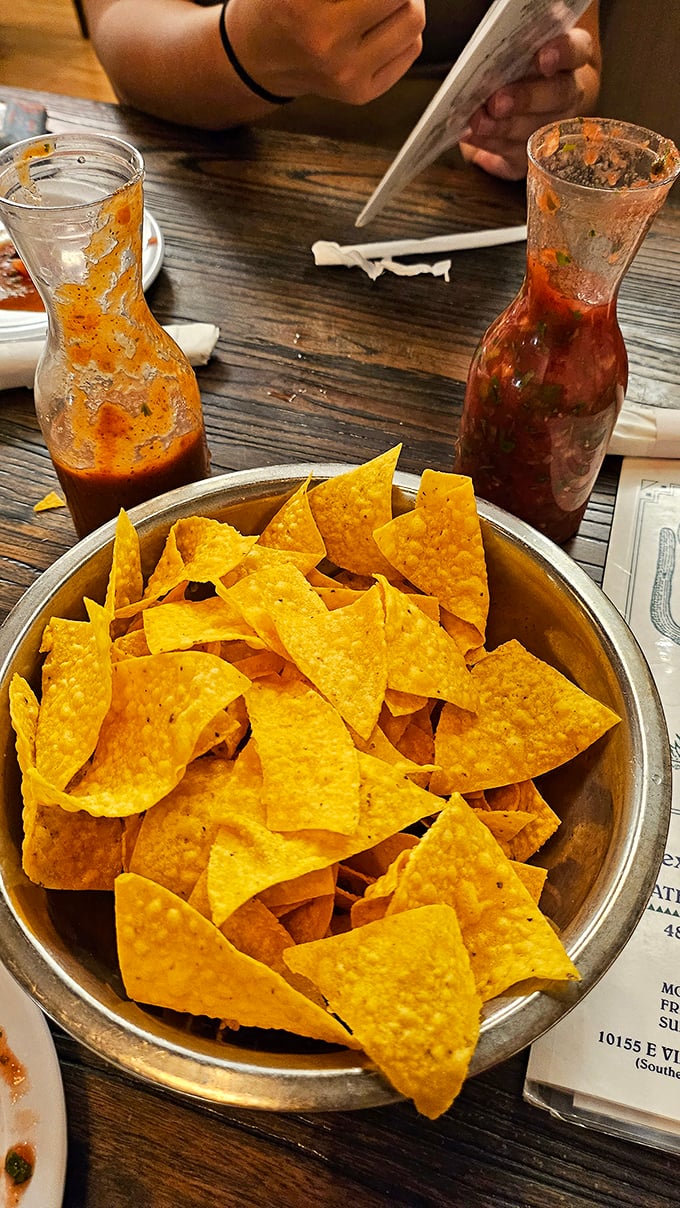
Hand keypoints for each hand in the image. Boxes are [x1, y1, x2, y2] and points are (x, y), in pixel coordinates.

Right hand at [226, 0, 425, 104]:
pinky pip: (411, 48)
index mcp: (303, 6)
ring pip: (414, 21)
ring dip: (406, 0)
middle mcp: (326, 43)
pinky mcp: (361, 93)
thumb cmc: (278, 5)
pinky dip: (403, 29)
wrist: (257, 59)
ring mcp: (346, 74)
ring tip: (382, 0)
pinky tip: (379, 24)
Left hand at [459, 21, 600, 179]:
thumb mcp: (514, 56)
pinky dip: (489, 143)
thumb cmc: (516, 71)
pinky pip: (514, 152)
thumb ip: (508, 52)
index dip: (563, 53)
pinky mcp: (534, 156)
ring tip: (478, 122)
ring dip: (503, 127)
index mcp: (569, 59)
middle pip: (557, 95)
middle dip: (526, 99)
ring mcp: (555, 128)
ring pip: (535, 129)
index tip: (543, 59)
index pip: (576, 50)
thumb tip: (480, 58)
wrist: (521, 109)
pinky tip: (470, 135)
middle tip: (497, 102)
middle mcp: (568, 94)